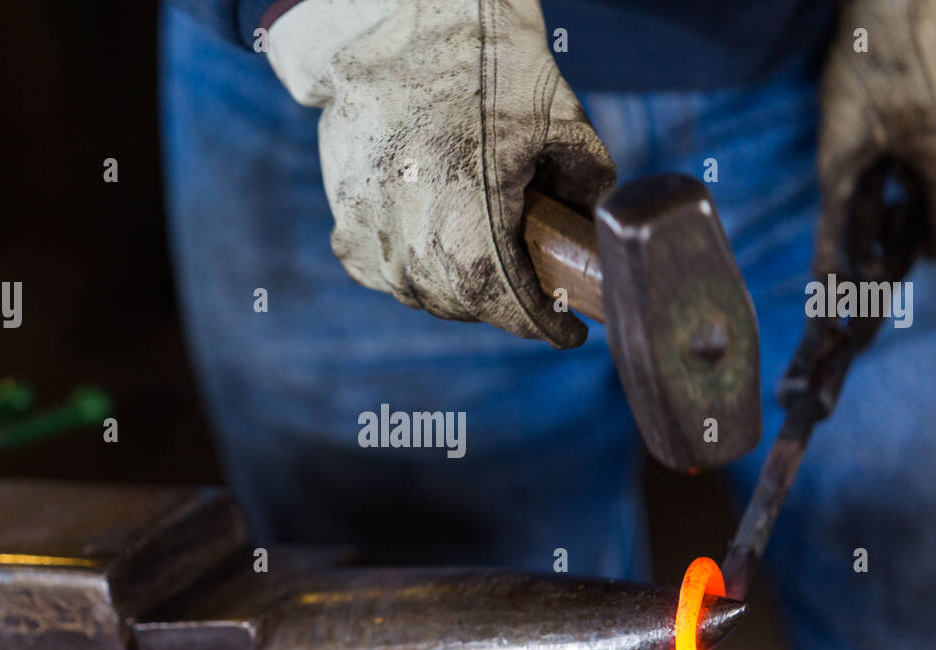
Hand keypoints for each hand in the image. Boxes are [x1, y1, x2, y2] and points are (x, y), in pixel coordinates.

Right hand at [266, 0, 615, 347]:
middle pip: (469, 306)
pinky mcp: (344, 223)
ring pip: (425, 293)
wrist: (393, 27)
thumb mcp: (561, 124)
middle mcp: (412, 253)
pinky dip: (414, 266)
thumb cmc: (481, 68)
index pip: (514, 312)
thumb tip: (591, 227)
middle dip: (505, 300)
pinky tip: (435, 237)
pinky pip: (385, 270)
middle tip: (532, 277)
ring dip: (459, 285)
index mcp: (469, 235)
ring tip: (483, 251)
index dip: (548, 327)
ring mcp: (371, 241)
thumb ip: (588, 186)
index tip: (570, 333)